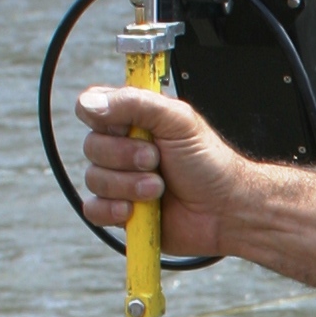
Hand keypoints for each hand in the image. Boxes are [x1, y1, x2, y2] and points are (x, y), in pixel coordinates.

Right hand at [76, 84, 249, 256]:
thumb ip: (134, 103)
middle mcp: (121, 148)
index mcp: (132, 120)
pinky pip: (93, 210)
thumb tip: (89, 103)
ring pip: (93, 180)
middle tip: (158, 161)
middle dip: (126, 157)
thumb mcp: (178, 120)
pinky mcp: (121, 213)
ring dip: (128, 185)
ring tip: (159, 189)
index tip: (131, 128)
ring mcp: (120, 181)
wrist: (226, 211)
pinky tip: (135, 211)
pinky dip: (112, 210)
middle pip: (92, 147)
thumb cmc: (208, 163)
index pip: (90, 108)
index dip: (103, 119)